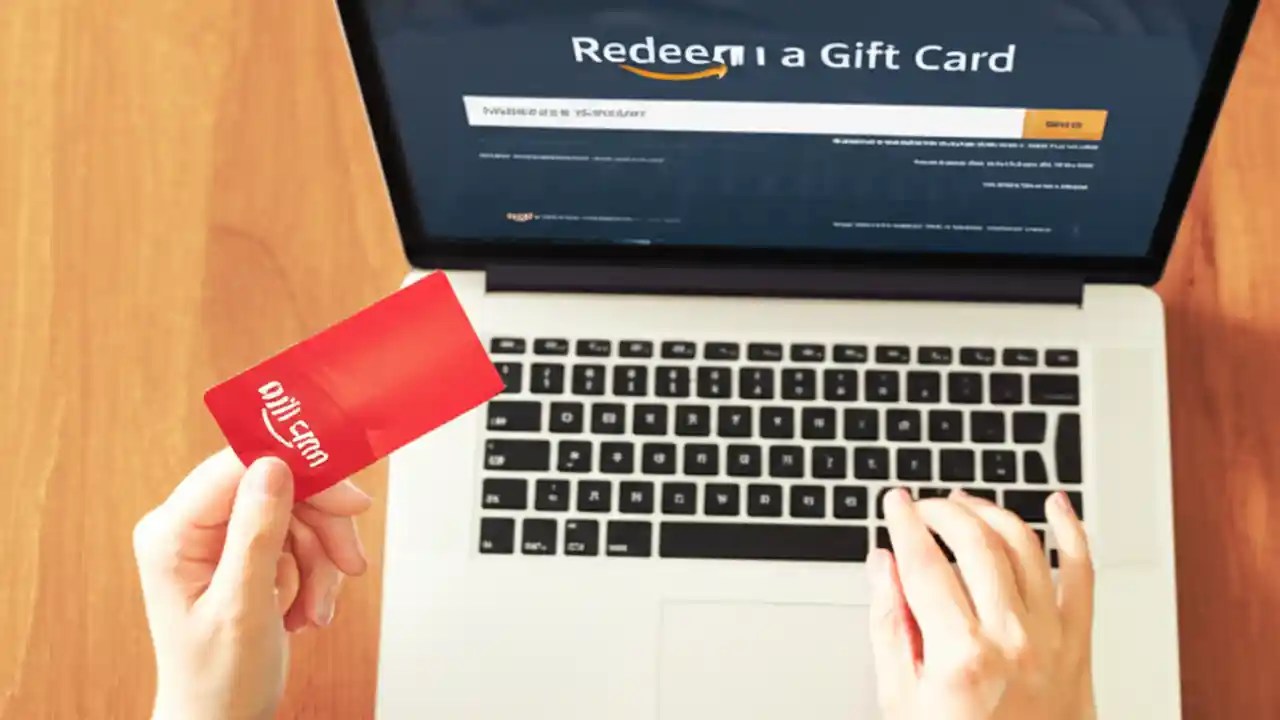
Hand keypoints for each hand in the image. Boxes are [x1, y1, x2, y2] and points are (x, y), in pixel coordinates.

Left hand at [133, 449, 372, 719]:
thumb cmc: (217, 680)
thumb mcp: (241, 607)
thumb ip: (256, 533)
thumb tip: (273, 466)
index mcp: (171, 533)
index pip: (239, 467)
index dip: (301, 471)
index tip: (348, 494)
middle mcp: (188, 527)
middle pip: (276, 488)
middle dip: (321, 529)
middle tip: (350, 564)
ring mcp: (213, 539)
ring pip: (293, 514)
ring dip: (320, 560)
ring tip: (321, 606)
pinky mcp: (238, 552)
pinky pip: (294, 537)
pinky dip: (314, 571)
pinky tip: (308, 607)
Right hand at [869, 489, 1094, 719]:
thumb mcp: (902, 699)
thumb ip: (890, 625)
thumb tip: (882, 566)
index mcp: (959, 657)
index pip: (924, 564)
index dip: (905, 523)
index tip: (895, 502)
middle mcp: (1010, 641)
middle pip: (975, 543)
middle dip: (944, 511)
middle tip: (924, 506)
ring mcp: (1051, 640)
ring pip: (1025, 546)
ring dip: (992, 513)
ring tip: (966, 505)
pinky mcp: (1079, 646)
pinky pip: (1083, 575)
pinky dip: (1073, 532)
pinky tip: (1056, 506)